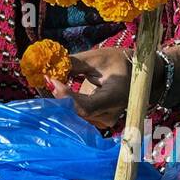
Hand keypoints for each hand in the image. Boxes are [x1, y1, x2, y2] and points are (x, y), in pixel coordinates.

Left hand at [45, 43, 179, 127]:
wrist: (138, 75)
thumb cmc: (118, 62)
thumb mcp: (97, 57)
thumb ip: (73, 64)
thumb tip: (49, 67)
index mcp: (115, 97)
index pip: (86, 106)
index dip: (66, 97)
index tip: (50, 79)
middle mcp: (110, 114)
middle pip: (76, 113)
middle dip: (56, 97)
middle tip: (41, 79)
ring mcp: (104, 122)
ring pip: (74, 116)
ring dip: (57, 101)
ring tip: (45, 82)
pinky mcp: (97, 122)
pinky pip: (76, 116)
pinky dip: (64, 104)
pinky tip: (54, 91)